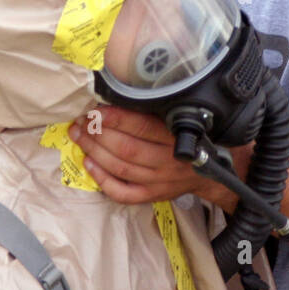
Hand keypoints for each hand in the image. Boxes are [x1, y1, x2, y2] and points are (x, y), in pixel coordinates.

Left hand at [68, 105, 243, 208]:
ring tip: (78, 136)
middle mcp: (167, 161)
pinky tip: (89, 164)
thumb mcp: (179, 118)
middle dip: (98, 134)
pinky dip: (103, 180)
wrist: (209, 171)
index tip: (95, 110)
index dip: (115, 118)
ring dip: (94, 151)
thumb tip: (119, 94)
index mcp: (175, 137)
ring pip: (121, 168)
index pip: (142, 127)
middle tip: (80, 122)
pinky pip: (123, 192)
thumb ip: (155, 109)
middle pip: (126, 148)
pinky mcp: (151, 196)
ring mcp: (158, 182)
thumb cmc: (189, 138)